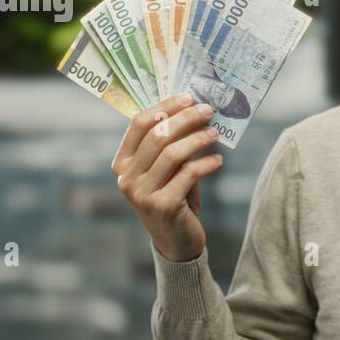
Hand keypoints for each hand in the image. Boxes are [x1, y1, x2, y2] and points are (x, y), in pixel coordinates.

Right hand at [112, 93, 224, 262]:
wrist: (176, 242)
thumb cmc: (173, 197)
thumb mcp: (167, 170)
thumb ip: (171, 145)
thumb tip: (192, 109)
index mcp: (122, 163)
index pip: (139, 124)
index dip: (165, 107)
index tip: (188, 97)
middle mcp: (126, 177)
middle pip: (158, 135)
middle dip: (186, 118)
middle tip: (208, 110)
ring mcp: (142, 193)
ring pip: (173, 153)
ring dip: (199, 139)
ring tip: (215, 134)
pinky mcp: (162, 206)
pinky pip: (188, 174)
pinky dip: (206, 164)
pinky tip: (218, 161)